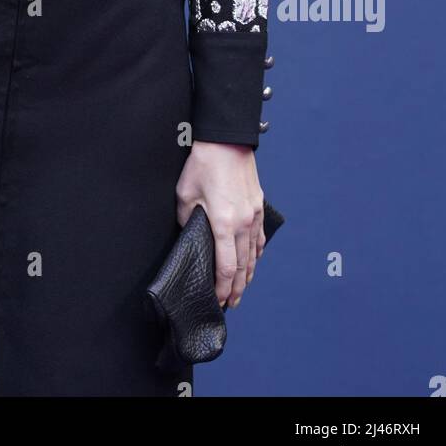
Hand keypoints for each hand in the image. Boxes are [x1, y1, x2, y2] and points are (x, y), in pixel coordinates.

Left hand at [176, 140, 264, 310]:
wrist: (227, 140)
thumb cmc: (204, 164)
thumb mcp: (185, 194)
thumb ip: (187, 220)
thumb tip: (189, 235)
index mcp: (224, 224)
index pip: (227, 268)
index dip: (223, 288)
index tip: (219, 301)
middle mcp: (243, 224)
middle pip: (243, 266)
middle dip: (237, 289)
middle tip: (232, 304)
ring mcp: (254, 215)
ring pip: (254, 254)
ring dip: (249, 274)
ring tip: (243, 289)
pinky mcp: (259, 206)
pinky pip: (259, 237)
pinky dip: (256, 253)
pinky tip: (253, 260)